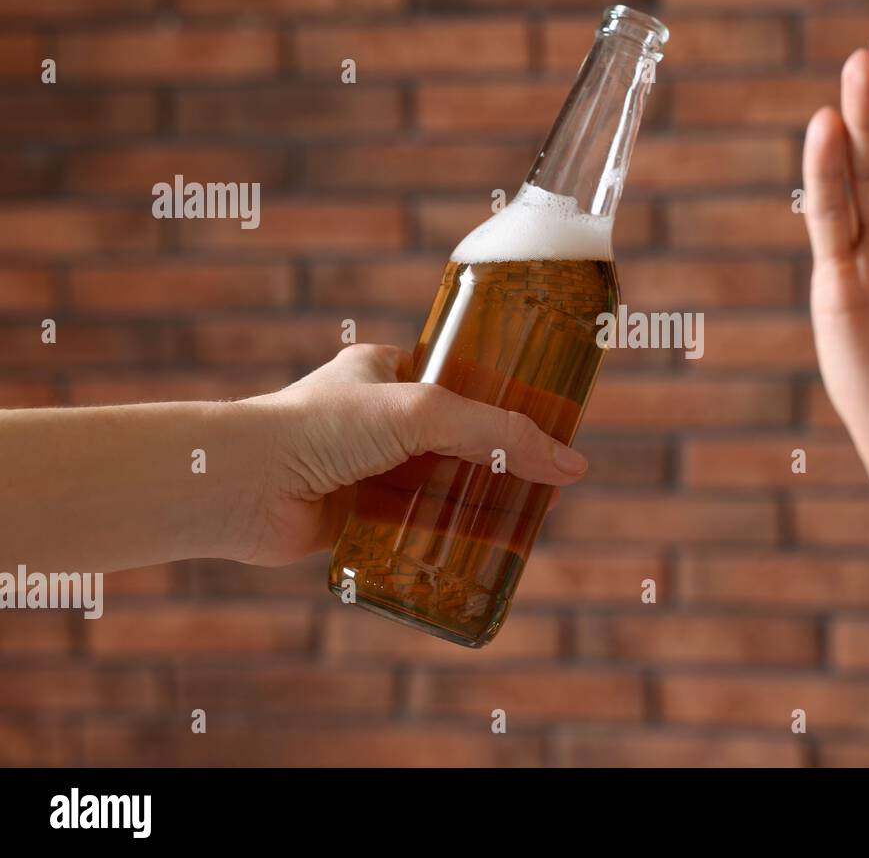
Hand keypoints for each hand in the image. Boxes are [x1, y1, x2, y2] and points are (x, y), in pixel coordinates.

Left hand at [234, 344, 586, 565]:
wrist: (242, 485)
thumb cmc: (319, 428)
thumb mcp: (424, 413)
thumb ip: (497, 433)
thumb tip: (571, 465)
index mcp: (385, 371)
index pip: (461, 382)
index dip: (504, 404)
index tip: (547, 428)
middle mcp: (375, 418)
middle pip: (456, 440)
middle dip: (499, 462)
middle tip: (547, 485)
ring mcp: (365, 469)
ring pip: (437, 486)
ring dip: (475, 504)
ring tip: (525, 521)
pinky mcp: (354, 518)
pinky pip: (411, 527)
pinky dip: (441, 538)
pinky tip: (477, 552)